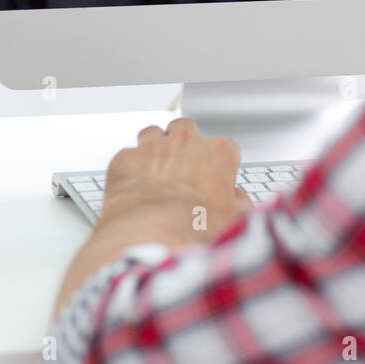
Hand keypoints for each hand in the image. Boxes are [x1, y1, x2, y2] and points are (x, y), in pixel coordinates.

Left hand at [100, 118, 249, 237]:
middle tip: (183, 172)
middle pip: (186, 130)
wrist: (150, 233)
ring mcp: (153, 147)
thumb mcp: (233, 220)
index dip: (219, 166)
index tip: (215, 181)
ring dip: (155, 149)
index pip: (224, 148)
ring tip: (156, 174)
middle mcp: (185, 142)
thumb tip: (238, 202)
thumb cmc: (192, 226)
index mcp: (217, 153)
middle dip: (184, 146)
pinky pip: (128, 155)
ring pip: (154, 134)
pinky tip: (133, 186)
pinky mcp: (125, 158)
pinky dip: (130, 168)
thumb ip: (239, 203)